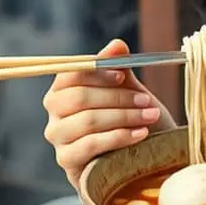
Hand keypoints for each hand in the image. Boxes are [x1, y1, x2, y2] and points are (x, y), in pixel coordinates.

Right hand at [42, 39, 175, 185]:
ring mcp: (58, 137)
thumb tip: (117, 44)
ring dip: (124, 117)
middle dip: (117, 98)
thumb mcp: (129, 92)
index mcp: (65, 88)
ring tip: (150, 116)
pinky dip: (119, 137)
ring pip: (86, 121)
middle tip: (147, 101)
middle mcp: (55, 112)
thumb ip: (119, 68)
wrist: (142, 157)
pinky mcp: (67, 160)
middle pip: (78, 98)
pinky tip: (141, 134)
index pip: (70, 74)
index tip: (123, 75)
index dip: (97, 73)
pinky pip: (90, 145)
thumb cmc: (131, 120)